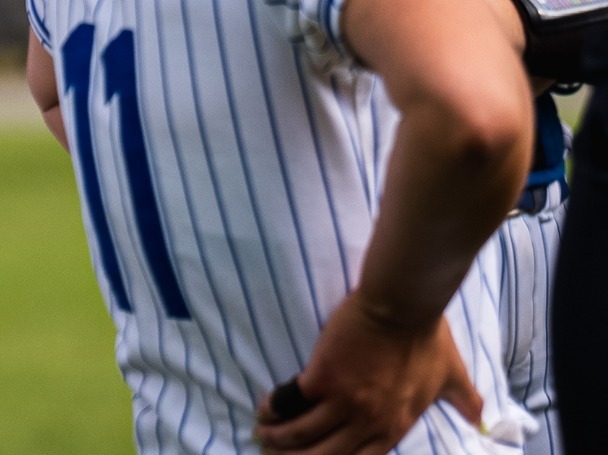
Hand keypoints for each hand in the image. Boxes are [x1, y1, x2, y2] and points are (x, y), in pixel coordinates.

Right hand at [255, 298, 481, 454]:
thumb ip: (464, 400)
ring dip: (280, 438)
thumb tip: (481, 418)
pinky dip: (274, 408)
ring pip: (303, 433)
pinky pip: (290, 402)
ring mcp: (344, 402)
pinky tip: (265, 408)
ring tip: (264, 434)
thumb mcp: (451, 374)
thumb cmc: (426, 336)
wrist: (401, 306)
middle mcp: (368, 421)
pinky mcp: (322, 378)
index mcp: (395, 425)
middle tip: (277, 454)